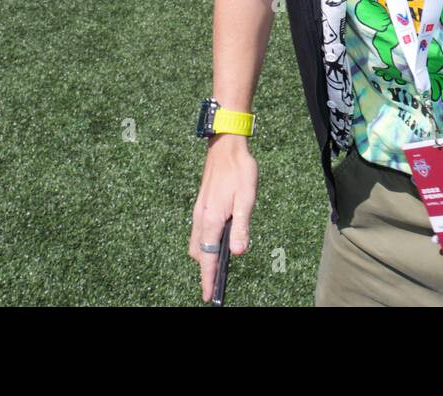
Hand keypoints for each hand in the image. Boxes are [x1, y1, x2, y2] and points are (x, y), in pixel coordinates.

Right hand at [189, 136, 257, 302]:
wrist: (226, 146)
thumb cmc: (240, 170)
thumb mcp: (247, 198)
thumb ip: (241, 226)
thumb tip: (238, 252)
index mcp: (211, 219)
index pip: (208, 257)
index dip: (208, 278)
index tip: (209, 296)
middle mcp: (200, 218)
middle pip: (198, 254)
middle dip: (205, 271)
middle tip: (215, 285)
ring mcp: (198, 212)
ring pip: (196, 244)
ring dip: (204, 258)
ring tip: (216, 269)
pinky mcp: (201, 206)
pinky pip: (197, 233)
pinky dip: (204, 245)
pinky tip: (216, 244)